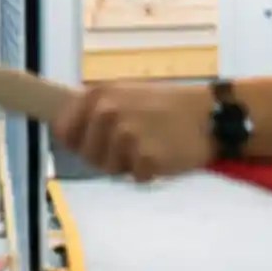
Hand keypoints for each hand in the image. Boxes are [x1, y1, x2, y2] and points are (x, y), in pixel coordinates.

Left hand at [51, 82, 216, 183]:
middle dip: (106, 156)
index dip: (77, 142)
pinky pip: (134, 177)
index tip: (95, 142)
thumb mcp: (126, 94)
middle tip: (135, 143)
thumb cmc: (167, 106)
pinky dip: (149, 172)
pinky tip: (164, 155)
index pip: (63, 130)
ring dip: (128, 165)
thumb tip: (61, 132)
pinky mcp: (145, 157)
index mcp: (100, 93)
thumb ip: (94, 110)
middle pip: (86, 154)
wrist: (210, 115)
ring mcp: (126, 134)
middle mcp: (108, 111)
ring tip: (151, 145)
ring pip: (109, 169)